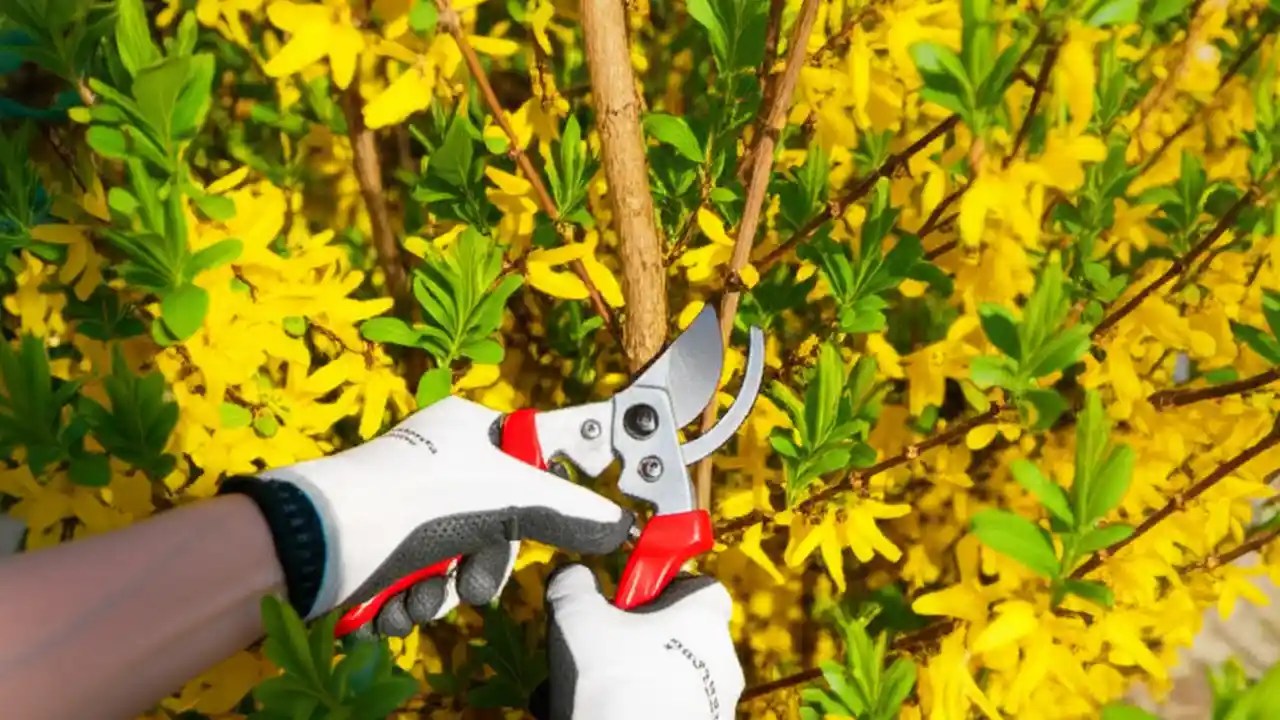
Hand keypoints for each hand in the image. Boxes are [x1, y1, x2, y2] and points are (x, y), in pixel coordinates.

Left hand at [258, 396, 634, 634]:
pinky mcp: (376, 548)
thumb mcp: (504, 499)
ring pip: (453, 565)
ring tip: (415, 596)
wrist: (315, 544)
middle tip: (467, 581)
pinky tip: (390, 604)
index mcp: (466, 432)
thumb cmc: (412, 500)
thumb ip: (567, 510)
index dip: (533, 507)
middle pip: (492, 529)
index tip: (531, 532)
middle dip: (479, 570)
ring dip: (439, 594)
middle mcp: (436, 466)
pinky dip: (406, 603)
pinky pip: (415, 583)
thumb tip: (617, 523)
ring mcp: (403, 507)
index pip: (526, 465)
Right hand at [532, 564, 743, 719]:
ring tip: (582, 693)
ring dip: (627, 679)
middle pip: (676, 635)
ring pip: (664, 678)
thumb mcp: (575, 616)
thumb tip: (574, 575)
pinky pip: (662, 711)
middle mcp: (721, 663)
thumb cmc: (610, 685)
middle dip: (632, 641)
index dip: (662, 585)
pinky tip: (593, 716)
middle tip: (595, 651)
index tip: (627, 597)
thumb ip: (574, 583)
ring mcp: (713, 706)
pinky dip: (631, 709)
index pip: (700, 585)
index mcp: (704, 622)